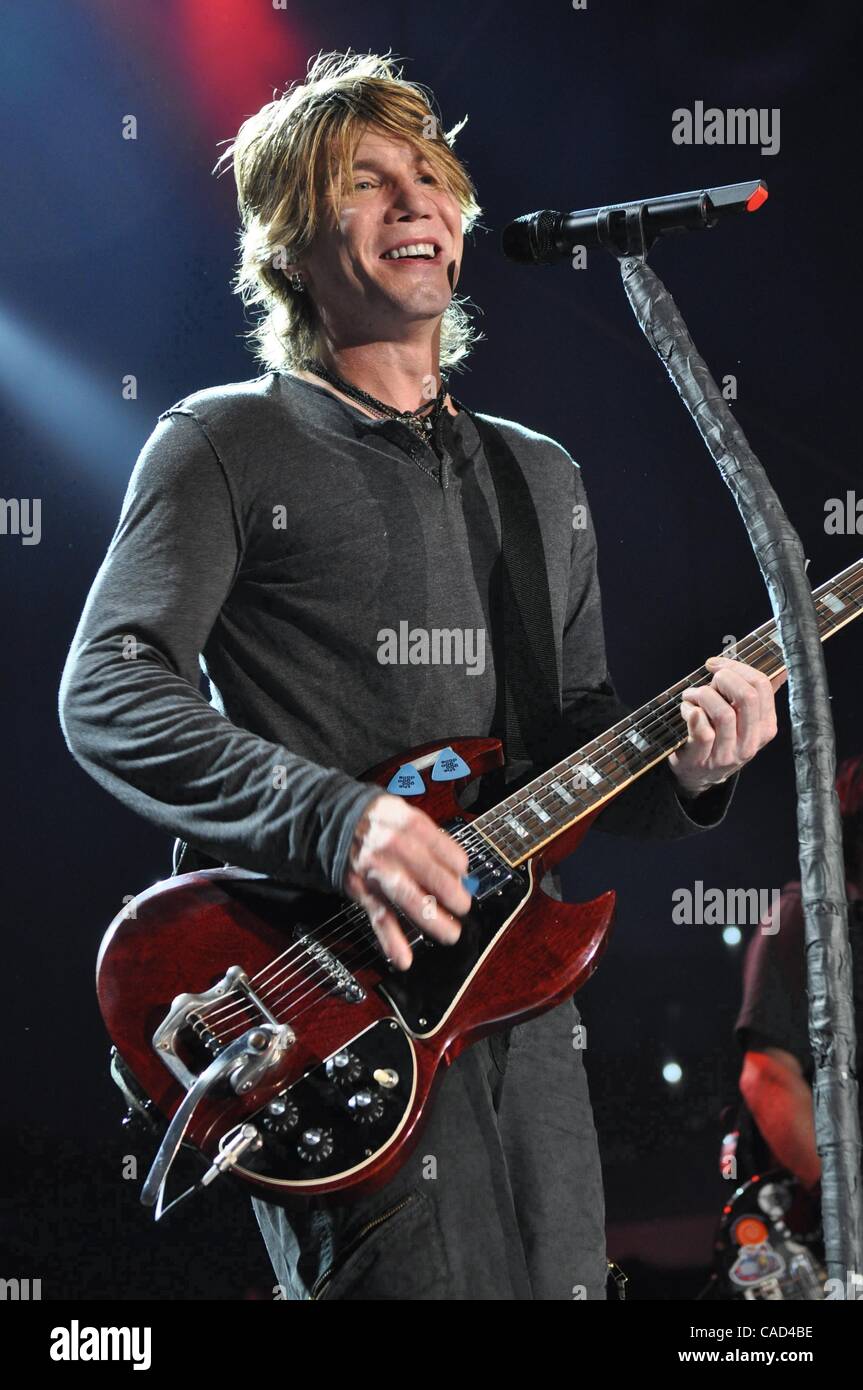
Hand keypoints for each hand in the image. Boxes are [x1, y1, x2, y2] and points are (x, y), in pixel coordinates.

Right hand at [343, 793, 471, 970]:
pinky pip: (380, 916)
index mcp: (412, 826)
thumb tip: (459, 871)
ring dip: (434, 921)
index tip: (464, 879)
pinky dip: (391, 940)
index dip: (461, 870)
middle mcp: (397, 848)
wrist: (333, 820)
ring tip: (450, 934)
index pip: (449, 853)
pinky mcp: (363, 889)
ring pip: (410, 899)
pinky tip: (403, 959)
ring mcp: (379, 871)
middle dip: (455, 898)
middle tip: (463, 907)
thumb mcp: (406, 814)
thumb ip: (432, 840)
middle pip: (435, 878)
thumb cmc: (378, 821)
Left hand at [668, 654, 785, 798]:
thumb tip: (780, 668)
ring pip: (723, 713)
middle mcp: (751, 742)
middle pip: (747, 697)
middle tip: (707, 681)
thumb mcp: (744, 720)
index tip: (717, 664)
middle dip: (722, 678)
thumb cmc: (720, 738)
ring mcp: (728, 753)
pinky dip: (691, 711)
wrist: (699, 774)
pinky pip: (702, 730)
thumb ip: (758, 696)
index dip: (737, 667)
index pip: (762, 686)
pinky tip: (687, 710)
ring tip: (691, 696)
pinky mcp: (703, 759)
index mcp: (766, 727)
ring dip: (702, 695)